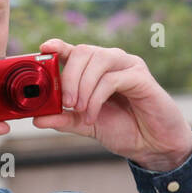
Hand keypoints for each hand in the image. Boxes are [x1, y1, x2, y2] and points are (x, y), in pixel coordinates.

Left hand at [33, 39, 191, 172]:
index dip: (58, 46)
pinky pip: (112, 78)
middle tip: (66, 103)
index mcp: (97, 69)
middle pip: (83, 51)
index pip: (75, 50)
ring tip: (79, 109)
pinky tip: (93, 114)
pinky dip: (97, 97)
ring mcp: (128, 66)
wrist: (154, 146)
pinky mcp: (141, 77)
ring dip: (83, 85)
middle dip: (69, 76)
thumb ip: (64, 119)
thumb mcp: (87, 125)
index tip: (43, 49)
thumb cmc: (124, 130)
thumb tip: (36, 119)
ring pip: (98, 60)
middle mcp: (112, 61)